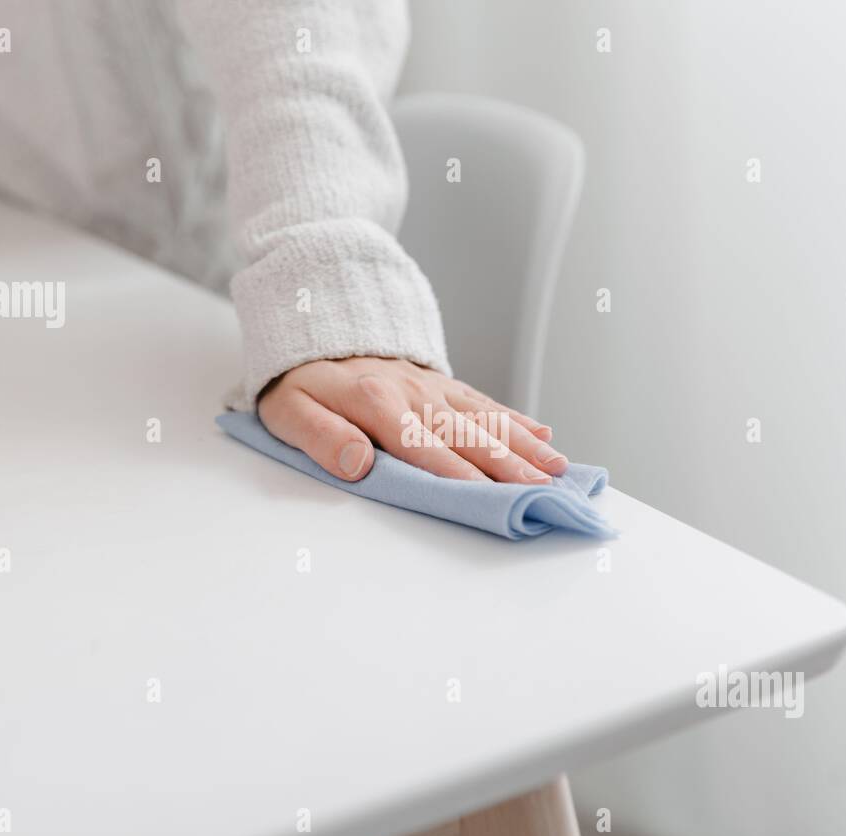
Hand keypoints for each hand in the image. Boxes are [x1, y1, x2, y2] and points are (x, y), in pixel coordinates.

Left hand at [256, 357, 567, 483]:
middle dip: (508, 465)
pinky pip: (484, 401)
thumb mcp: (288, 411)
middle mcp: (414, 394)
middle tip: (543, 491)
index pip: (423, 448)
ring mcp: (434, 387)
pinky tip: (544, 433)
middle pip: (467, 435)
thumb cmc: (298, 381)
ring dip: (524, 444)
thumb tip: (356, 465)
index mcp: (376, 404)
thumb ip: (320, 438)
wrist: (313, 326)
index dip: (458, 476)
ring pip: (486, 418)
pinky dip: (516, 417)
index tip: (490, 499)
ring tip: (558, 468)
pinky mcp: (443, 383)